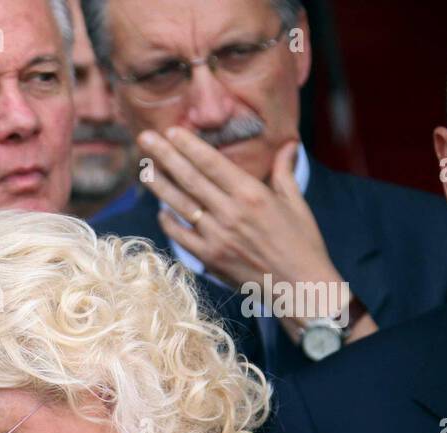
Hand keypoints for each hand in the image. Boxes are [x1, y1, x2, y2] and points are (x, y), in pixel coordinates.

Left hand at [141, 129, 354, 341]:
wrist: (300, 288)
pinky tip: (161, 210)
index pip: (213, 164)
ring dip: (159, 185)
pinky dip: (168, 221)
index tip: (172, 130)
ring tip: (143, 169)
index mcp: (252, 194)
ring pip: (180, 205)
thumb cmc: (302, 243)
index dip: (190, 146)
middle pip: (190, 179)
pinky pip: (180, 235)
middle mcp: (230, 213)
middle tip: (145, 138)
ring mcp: (216, 237)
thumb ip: (284, 172)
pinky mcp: (209, 258)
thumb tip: (289, 143)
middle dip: (165, 156)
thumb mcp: (296, 203)